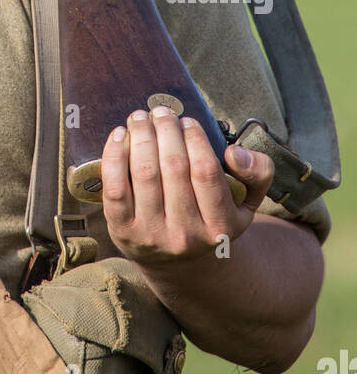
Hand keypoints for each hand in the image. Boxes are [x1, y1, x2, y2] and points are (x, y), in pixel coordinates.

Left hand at [91, 106, 273, 269]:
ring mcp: (152, 235)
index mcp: (220, 227)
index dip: (194, 138)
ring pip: (144, 172)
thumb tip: (234, 152)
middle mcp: (186, 236)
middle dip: (165, 129)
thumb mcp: (247, 202)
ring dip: (140, 135)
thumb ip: (258, 172)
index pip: (206, 171)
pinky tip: (120, 135)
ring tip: (140, 117)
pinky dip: (114, 154)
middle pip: (173, 166)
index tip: (187, 120)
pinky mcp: (123, 231)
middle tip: (161, 111)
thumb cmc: (211, 217)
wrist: (178, 262)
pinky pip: (115, 187)